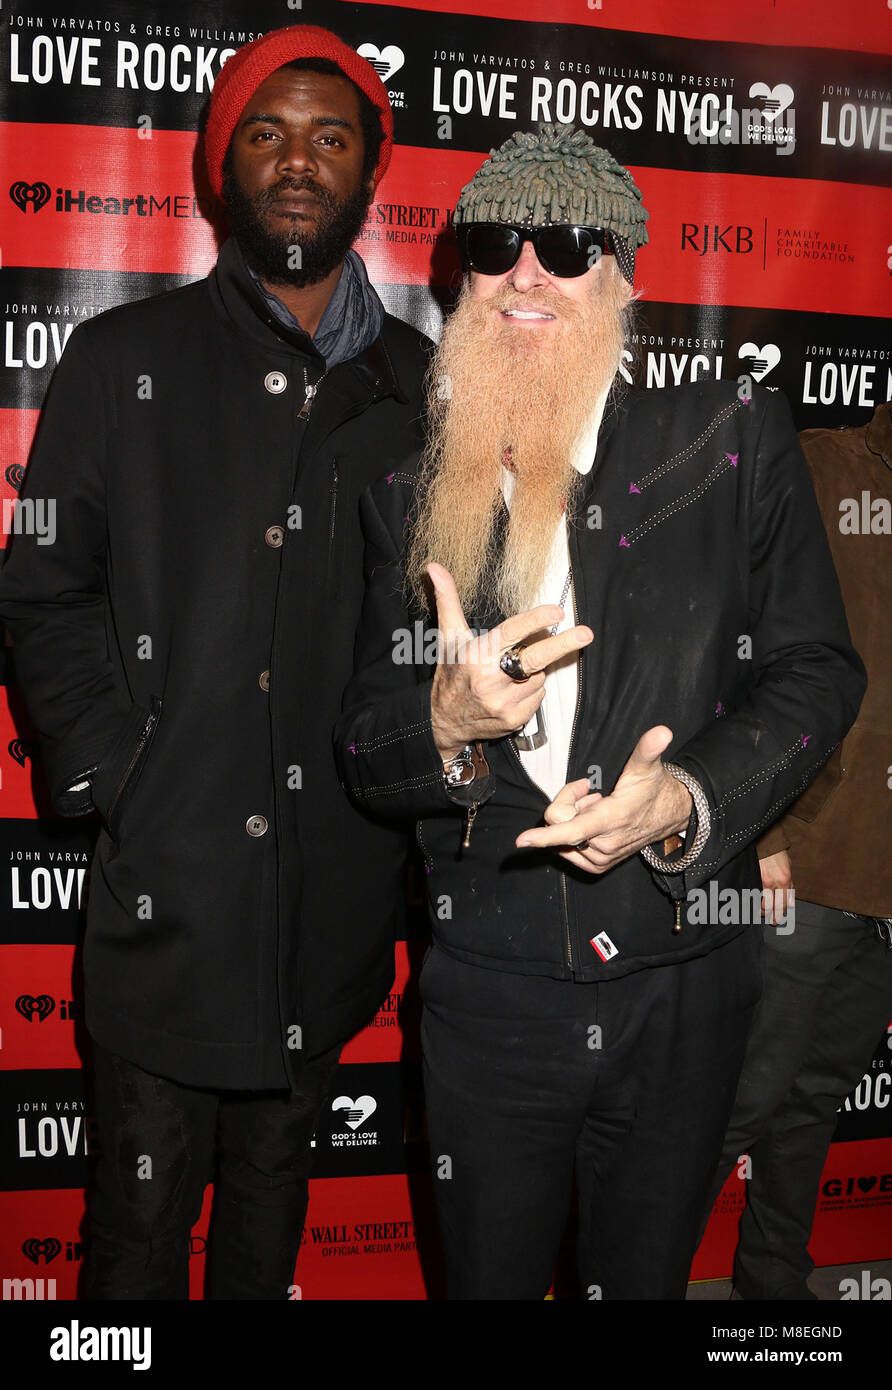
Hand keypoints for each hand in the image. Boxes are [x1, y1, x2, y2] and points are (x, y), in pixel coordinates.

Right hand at [427, 562, 593, 759]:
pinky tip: (513, 689)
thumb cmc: (451, 673)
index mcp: (476, 656)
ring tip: (510, 672)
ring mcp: (502, 702)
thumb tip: (434, 567)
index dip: (534, 621)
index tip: (556, 612)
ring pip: (538, 676)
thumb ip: (447, 600)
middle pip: (534, 659)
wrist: (444, 721)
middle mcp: (489, 680)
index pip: (510, 634)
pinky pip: (538, 696)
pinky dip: (532, 689)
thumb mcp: (448, 636)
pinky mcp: (514, 719)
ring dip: (533, 670)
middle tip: (585, 634)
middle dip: (562, 645)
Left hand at [515, 726, 691, 874]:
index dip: (545, 835)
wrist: (668, 817)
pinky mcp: (597, 866)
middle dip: (567, 802)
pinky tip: (593, 821)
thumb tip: (662, 731)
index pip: (572, 831)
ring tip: (597, 806)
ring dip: (573, 818)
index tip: (522, 840)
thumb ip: (648, 749)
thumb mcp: (648, 767)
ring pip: (561, 836)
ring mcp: (600, 858)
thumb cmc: (654, 790)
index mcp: (611, 820)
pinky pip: (567, 848)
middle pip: (559, 822)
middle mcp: (604, 844)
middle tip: (589, 790)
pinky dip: (574, 834)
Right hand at [759, 849, 793, 923]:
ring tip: (763, 915)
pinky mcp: (754, 878)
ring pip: (762, 903)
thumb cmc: (778, 854)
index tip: (780, 918)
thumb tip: (789, 901)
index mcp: (785, 880)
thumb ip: (789, 885)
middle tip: (773, 921)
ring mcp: (762, 881)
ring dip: (763, 911)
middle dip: (772, 917)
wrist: (766, 842)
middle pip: (772, 907)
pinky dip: (755, 901)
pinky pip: (755, 894)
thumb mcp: (789, 869)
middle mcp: (773, 882)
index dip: (782, 913)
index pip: (784, 904)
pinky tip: (755, 905)